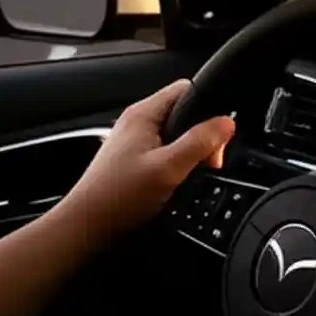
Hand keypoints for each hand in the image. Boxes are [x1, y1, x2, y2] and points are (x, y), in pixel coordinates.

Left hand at [58, 80, 234, 240]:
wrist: (88, 226)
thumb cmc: (118, 197)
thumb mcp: (168, 168)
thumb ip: (200, 143)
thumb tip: (227, 123)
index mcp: (144, 114)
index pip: (186, 89)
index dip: (208, 109)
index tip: (215, 139)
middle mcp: (137, 123)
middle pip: (184, 114)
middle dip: (201, 137)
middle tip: (204, 163)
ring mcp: (133, 142)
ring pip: (175, 136)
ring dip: (189, 154)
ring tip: (187, 175)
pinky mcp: (133, 161)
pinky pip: (164, 152)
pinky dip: (176, 165)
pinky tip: (174, 183)